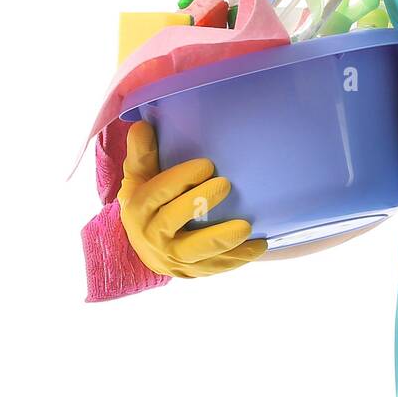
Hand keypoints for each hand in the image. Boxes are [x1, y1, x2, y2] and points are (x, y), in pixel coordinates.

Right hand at [117, 121, 267, 277]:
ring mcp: (170, 257)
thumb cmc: (146, 201)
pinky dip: (237, 259)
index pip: (156, 192)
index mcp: (138, 207)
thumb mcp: (138, 177)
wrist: (140, 247)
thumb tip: (142, 124)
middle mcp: (151, 235)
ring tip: (246, 228)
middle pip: (172, 220)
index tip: (206, 164)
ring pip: (194, 252)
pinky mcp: (189, 271)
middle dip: (199, 202)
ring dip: (221, 240)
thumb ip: (143, 153)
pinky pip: (213, 268)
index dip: (180, 178)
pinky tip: (259, 246)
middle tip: (225, 184)